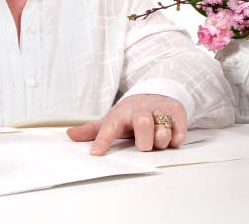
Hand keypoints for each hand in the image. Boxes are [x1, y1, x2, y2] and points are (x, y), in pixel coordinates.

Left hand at [67, 94, 186, 155]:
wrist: (157, 93)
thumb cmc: (131, 113)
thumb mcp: (112, 119)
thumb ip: (92, 130)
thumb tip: (70, 134)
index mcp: (121, 113)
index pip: (109, 127)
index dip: (103, 141)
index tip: (96, 154)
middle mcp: (141, 109)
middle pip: (143, 125)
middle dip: (144, 141)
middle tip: (143, 145)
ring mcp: (160, 110)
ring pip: (163, 133)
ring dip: (160, 141)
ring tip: (156, 137)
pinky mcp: (177, 113)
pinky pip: (179, 134)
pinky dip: (175, 139)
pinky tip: (169, 134)